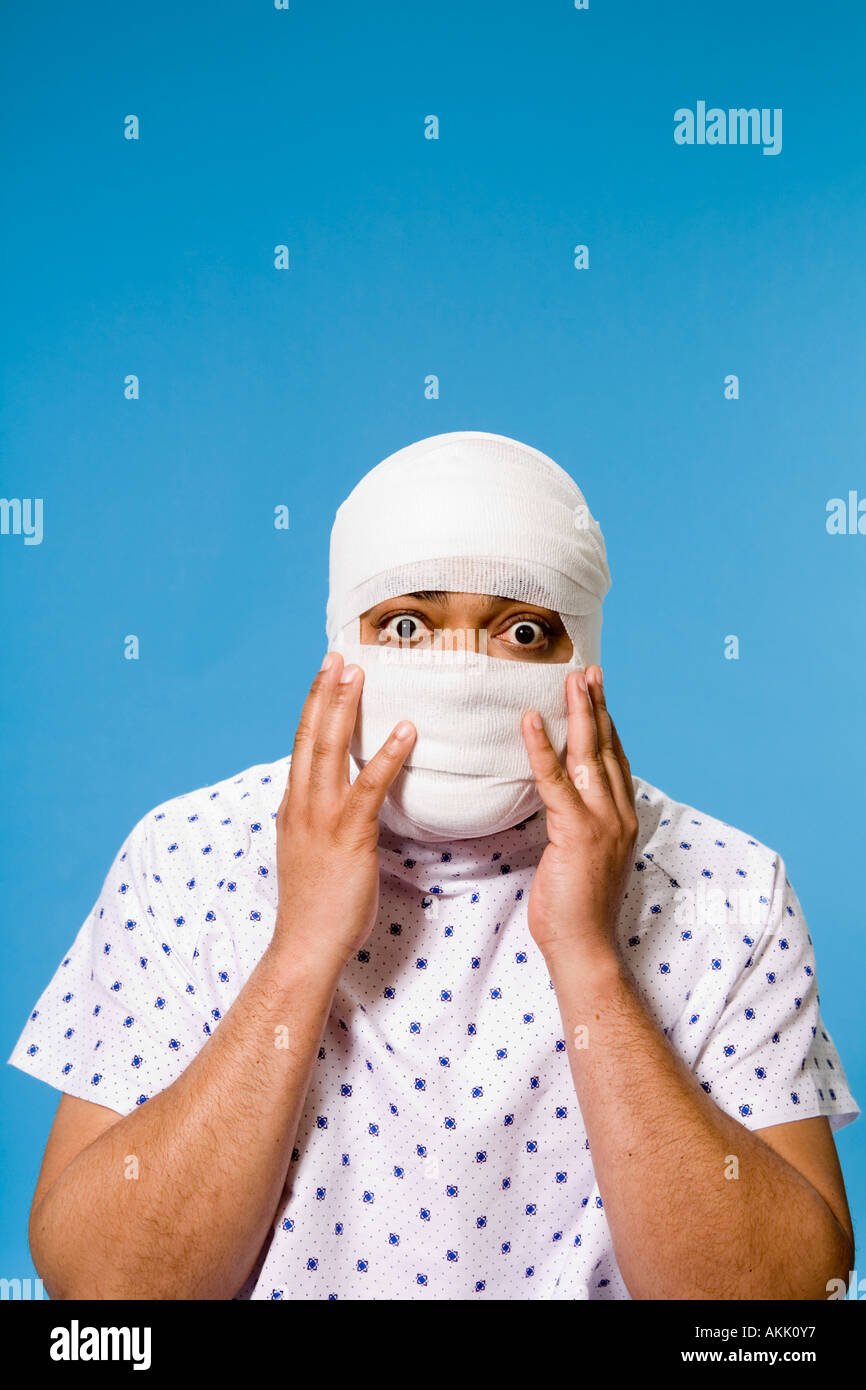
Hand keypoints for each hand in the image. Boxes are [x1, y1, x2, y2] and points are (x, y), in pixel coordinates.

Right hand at [272, 651, 415, 968]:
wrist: (305, 945)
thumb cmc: (317, 906)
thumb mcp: (313, 853)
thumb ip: (323, 822)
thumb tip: (342, 802)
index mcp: (294, 807)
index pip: (302, 745)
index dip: (313, 707)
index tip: (324, 675)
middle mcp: (302, 805)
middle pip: (311, 736)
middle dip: (324, 693)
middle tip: (338, 657)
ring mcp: (321, 818)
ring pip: (332, 751)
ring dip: (346, 709)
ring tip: (359, 674)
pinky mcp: (348, 836)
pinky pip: (369, 787)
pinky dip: (388, 756)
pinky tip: (406, 731)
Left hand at [520, 665, 637, 964]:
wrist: (585, 947)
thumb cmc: (574, 909)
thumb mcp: (579, 856)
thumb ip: (576, 824)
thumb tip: (558, 802)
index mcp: (623, 819)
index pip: (615, 761)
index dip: (606, 724)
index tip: (597, 692)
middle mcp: (620, 814)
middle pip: (608, 748)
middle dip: (597, 707)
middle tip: (588, 672)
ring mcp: (604, 822)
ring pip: (590, 756)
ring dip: (579, 714)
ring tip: (569, 680)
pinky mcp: (579, 832)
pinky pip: (556, 780)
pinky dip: (542, 747)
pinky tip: (531, 720)